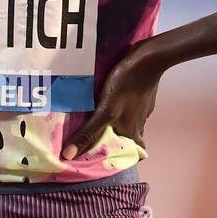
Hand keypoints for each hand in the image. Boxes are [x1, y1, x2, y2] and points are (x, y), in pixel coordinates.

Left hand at [60, 41, 166, 160]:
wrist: (148, 60)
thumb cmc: (126, 86)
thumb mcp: (105, 112)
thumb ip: (88, 133)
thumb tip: (68, 156)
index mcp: (132, 131)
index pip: (133, 153)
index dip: (124, 157)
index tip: (109, 157)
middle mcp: (140, 123)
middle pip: (129, 138)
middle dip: (116, 139)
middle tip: (98, 138)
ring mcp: (142, 108)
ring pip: (130, 122)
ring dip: (118, 123)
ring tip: (99, 119)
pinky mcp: (142, 94)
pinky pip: (130, 106)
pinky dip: (122, 106)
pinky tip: (110, 99)